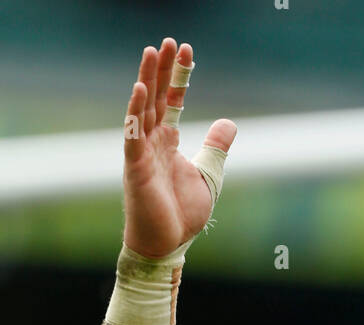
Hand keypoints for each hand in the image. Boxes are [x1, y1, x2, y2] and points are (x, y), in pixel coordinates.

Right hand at [123, 38, 236, 257]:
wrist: (166, 244)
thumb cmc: (181, 214)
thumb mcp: (208, 176)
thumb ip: (215, 148)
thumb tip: (230, 123)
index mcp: (166, 142)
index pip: (171, 101)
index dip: (178, 77)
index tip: (185, 52)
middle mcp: (151, 142)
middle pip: (154, 97)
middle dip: (161, 69)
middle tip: (167, 41)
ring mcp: (141, 153)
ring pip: (141, 108)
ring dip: (145, 79)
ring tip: (151, 52)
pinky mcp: (135, 168)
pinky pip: (133, 135)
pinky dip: (134, 112)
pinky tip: (139, 89)